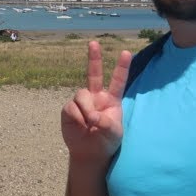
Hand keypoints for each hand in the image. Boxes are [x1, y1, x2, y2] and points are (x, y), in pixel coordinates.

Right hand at [61, 40, 132, 163]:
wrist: (90, 153)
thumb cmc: (106, 141)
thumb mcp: (114, 133)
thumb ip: (107, 123)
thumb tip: (92, 116)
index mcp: (111, 100)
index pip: (117, 81)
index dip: (122, 67)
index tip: (126, 53)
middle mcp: (96, 97)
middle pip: (93, 74)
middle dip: (94, 58)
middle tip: (94, 43)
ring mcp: (81, 102)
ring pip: (81, 95)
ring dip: (86, 108)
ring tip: (90, 123)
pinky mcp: (69, 110)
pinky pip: (71, 107)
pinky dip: (78, 117)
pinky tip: (81, 126)